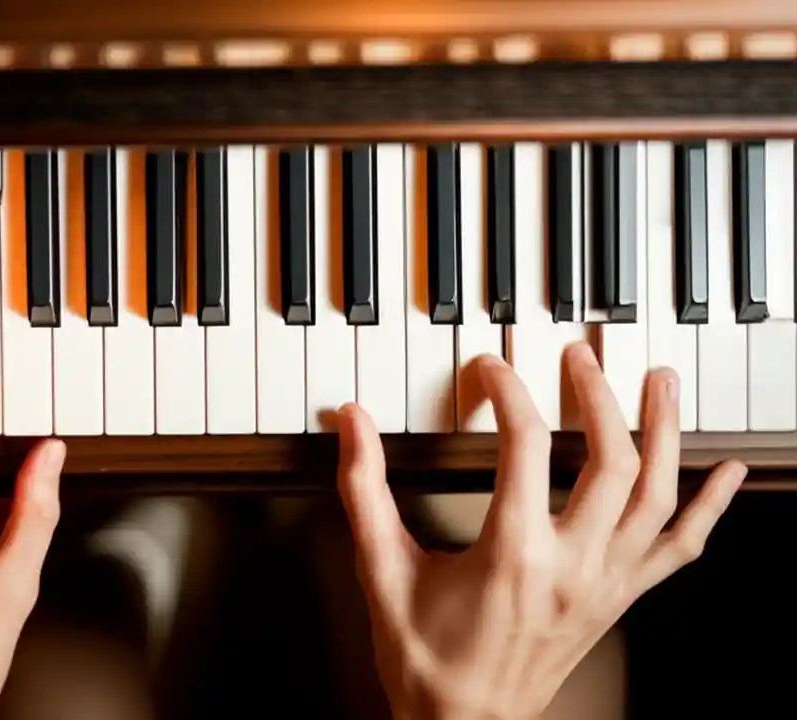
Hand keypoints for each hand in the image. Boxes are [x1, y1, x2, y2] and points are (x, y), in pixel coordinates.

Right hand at [336, 343, 745, 719]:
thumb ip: (364, 491)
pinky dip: (711, 507)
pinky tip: (727, 471)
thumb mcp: (382, 571)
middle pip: (610, 460)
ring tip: (659, 382)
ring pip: (656, 496)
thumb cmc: (425, 659)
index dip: (509, 392)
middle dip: (598, 395)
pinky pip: (680, 548)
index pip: (525, 445)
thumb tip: (352, 425)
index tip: (491, 368)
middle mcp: (571, 567)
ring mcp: (604, 583)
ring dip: (665, 432)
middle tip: (580, 357)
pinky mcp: (619, 598)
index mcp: (513, 554)